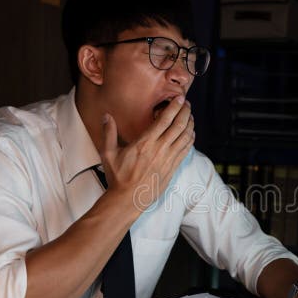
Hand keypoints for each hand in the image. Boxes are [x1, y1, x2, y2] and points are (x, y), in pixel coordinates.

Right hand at [99, 95, 194, 209]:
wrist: (128, 199)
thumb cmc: (118, 177)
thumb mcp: (108, 154)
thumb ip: (109, 133)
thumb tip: (106, 116)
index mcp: (145, 143)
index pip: (164, 120)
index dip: (174, 107)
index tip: (180, 98)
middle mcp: (159, 149)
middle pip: (179, 125)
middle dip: (185, 112)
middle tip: (187, 104)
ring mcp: (168, 159)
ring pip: (185, 137)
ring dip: (190, 124)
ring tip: (190, 116)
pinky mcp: (172, 168)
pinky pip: (186, 150)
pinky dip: (190, 139)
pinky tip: (191, 133)